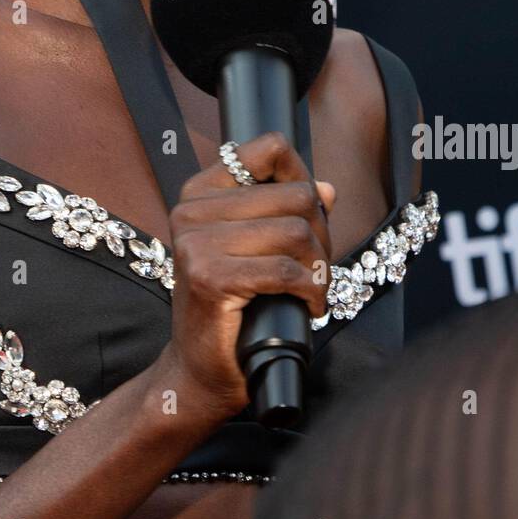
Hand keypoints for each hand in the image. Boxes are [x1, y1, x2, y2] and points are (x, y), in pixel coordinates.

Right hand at [158, 132, 335, 421]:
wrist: (201, 370)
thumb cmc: (233, 308)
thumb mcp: (256, 247)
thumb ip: (285, 212)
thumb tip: (326, 188)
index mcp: (200, 192)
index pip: (269, 148)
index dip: (303, 178)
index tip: (307, 216)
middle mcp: (191, 210)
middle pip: (296, 195)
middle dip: (321, 235)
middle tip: (315, 269)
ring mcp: (196, 244)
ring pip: (297, 232)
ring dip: (319, 268)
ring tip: (311, 289)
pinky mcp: (210, 278)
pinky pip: (287, 270)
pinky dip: (311, 290)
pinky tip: (307, 306)